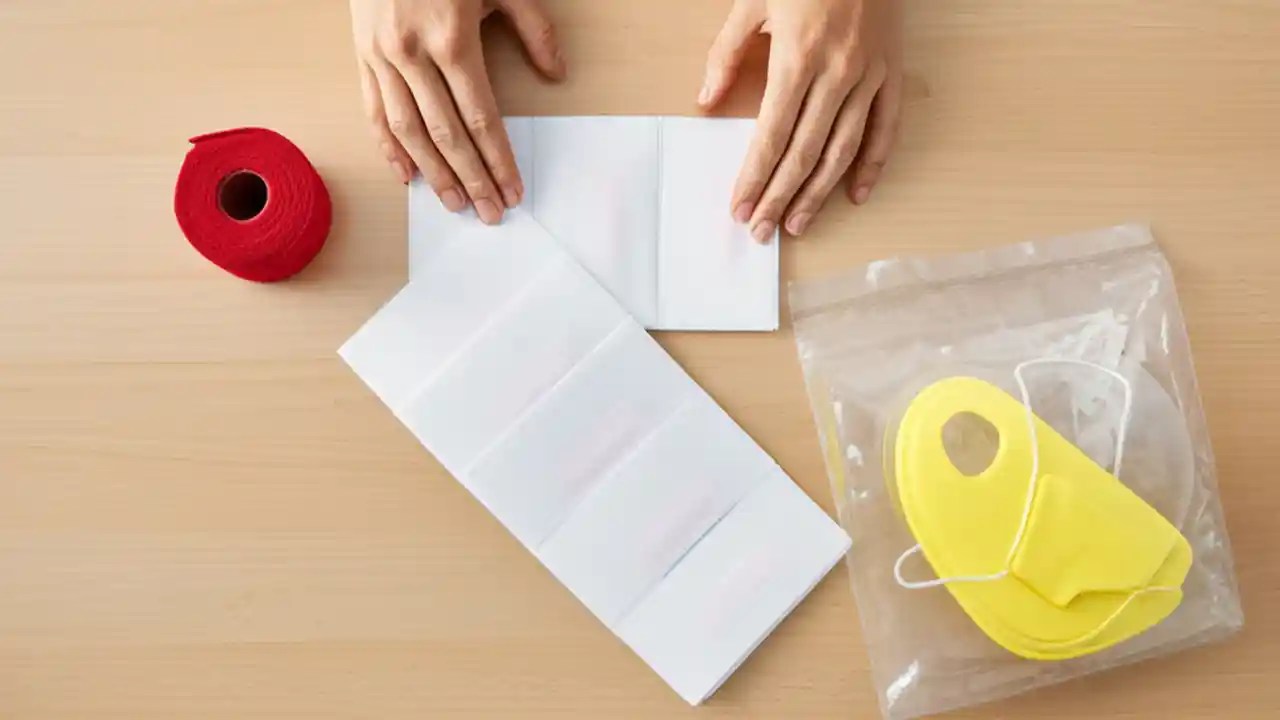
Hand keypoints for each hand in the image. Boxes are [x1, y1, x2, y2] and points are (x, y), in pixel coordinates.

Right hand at [350, 0, 564, 223]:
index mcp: (452, 38)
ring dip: (433, 173)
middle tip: (489, 213)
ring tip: (454, 205)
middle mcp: (414, 55)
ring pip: (408, 131)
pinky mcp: (361, 55)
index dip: (498, 160)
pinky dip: (389, 147)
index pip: (481, 118)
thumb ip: (534, 28)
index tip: (513, 190)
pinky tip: (406, 175)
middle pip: (447, 135)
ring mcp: (382, 57)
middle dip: (471, 179)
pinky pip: (374, 110)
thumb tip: (558, 74)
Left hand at [699, 0, 902, 238]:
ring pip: (844, 149)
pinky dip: (873, 165)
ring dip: (819, 193)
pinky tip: (857, 195)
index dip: (754, 177)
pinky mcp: (893, 73)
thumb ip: (726, 54)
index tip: (739, 207)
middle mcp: (838, 74)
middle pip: (805, 153)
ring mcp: (870, 76)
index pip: (771, 134)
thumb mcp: (751, 1)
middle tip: (761, 231)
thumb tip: (705, 101)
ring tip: (799, 224)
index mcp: (798, 56)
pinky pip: (886, 128)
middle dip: (780, 197)